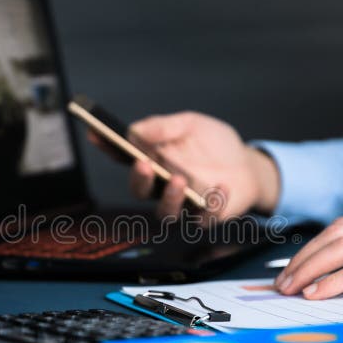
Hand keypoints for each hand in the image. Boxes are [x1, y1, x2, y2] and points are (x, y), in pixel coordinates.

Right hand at [87, 111, 279, 219]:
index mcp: (153, 163)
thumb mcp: (189, 125)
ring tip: (179, 179)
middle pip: (140, 191)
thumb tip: (135, 129)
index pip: (124, 158)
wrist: (246, 164)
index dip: (108, 148)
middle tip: (144, 163)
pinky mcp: (206, 216)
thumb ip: (163, 126)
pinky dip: (212, 203)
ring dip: (169, 199)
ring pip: (166, 213)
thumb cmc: (213, 144)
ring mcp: (183, 204)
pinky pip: (204, 217)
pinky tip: (221, 186)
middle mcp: (162, 187)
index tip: (95, 135)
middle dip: (139, 179)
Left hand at [275, 205, 342, 298]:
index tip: (296, 264)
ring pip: (340, 249)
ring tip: (290, 289)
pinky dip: (333, 282)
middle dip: (303, 259)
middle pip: (333, 236)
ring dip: (309, 270)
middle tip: (283, 281)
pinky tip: (316, 293)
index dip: (314, 246)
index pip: (341, 227)